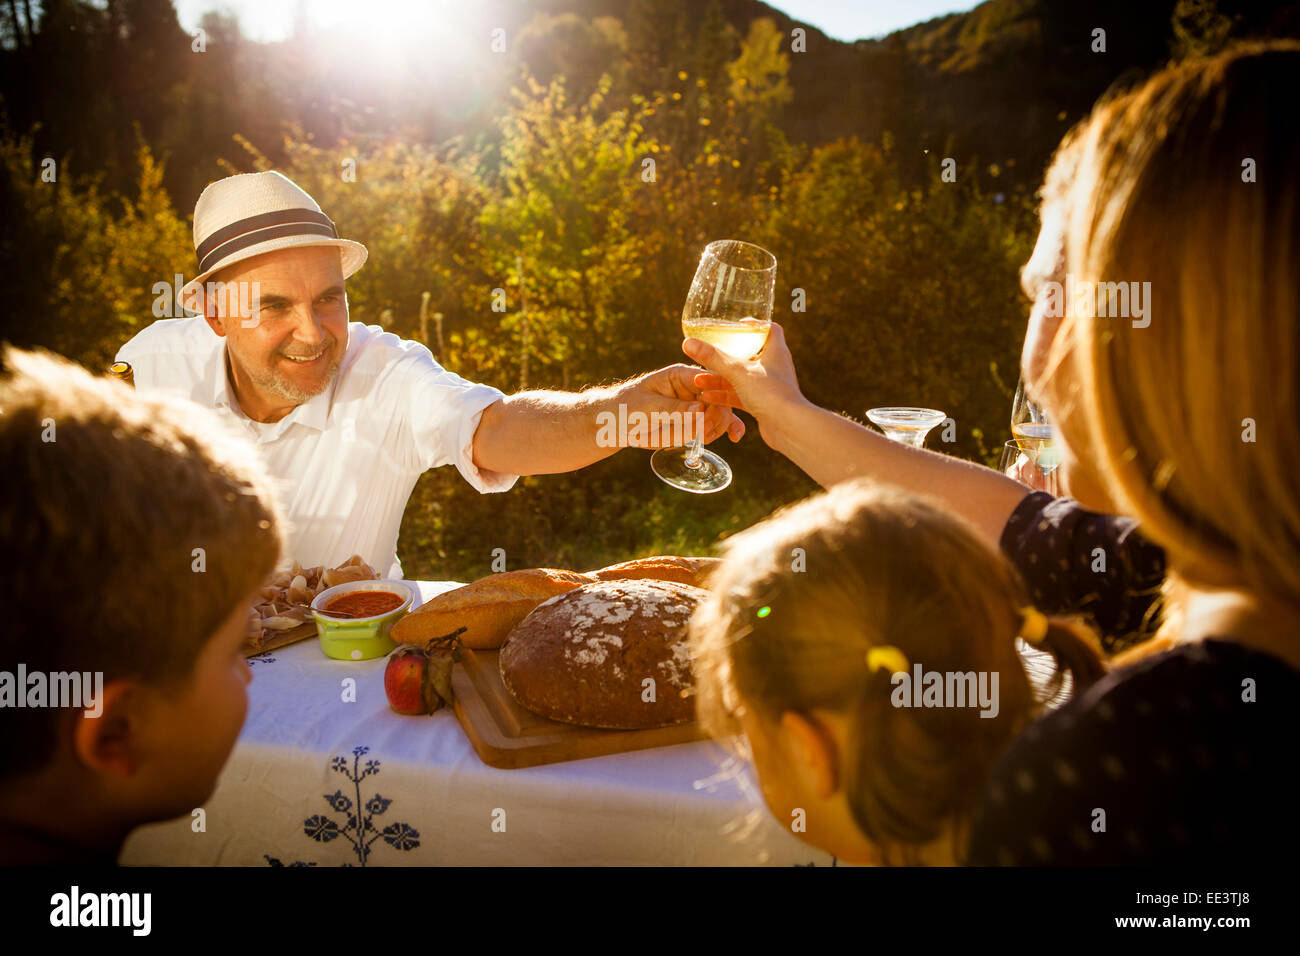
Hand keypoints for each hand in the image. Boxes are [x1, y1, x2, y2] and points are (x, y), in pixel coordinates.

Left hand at [618, 363, 745, 448]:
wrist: (614, 423)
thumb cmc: (625, 407)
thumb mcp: (646, 407)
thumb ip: (673, 409)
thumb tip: (700, 410)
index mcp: (681, 375)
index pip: (709, 380)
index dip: (716, 396)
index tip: (710, 416)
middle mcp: (693, 388)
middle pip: (720, 397)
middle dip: (717, 416)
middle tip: (707, 433)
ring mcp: (696, 404)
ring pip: (720, 413)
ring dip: (716, 427)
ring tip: (704, 439)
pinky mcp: (695, 419)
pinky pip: (716, 423)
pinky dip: (724, 429)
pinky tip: (734, 437)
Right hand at [682, 321, 805, 445]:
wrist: (788, 427)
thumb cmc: (770, 393)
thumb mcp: (737, 371)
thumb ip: (712, 357)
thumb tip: (687, 342)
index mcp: (775, 351)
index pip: (769, 329)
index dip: (754, 325)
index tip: (736, 325)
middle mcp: (774, 367)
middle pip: (749, 355)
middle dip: (726, 356)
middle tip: (708, 354)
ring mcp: (769, 387)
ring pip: (741, 378)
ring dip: (720, 379)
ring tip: (698, 380)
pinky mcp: (764, 404)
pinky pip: (740, 396)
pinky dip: (725, 396)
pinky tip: (706, 397)